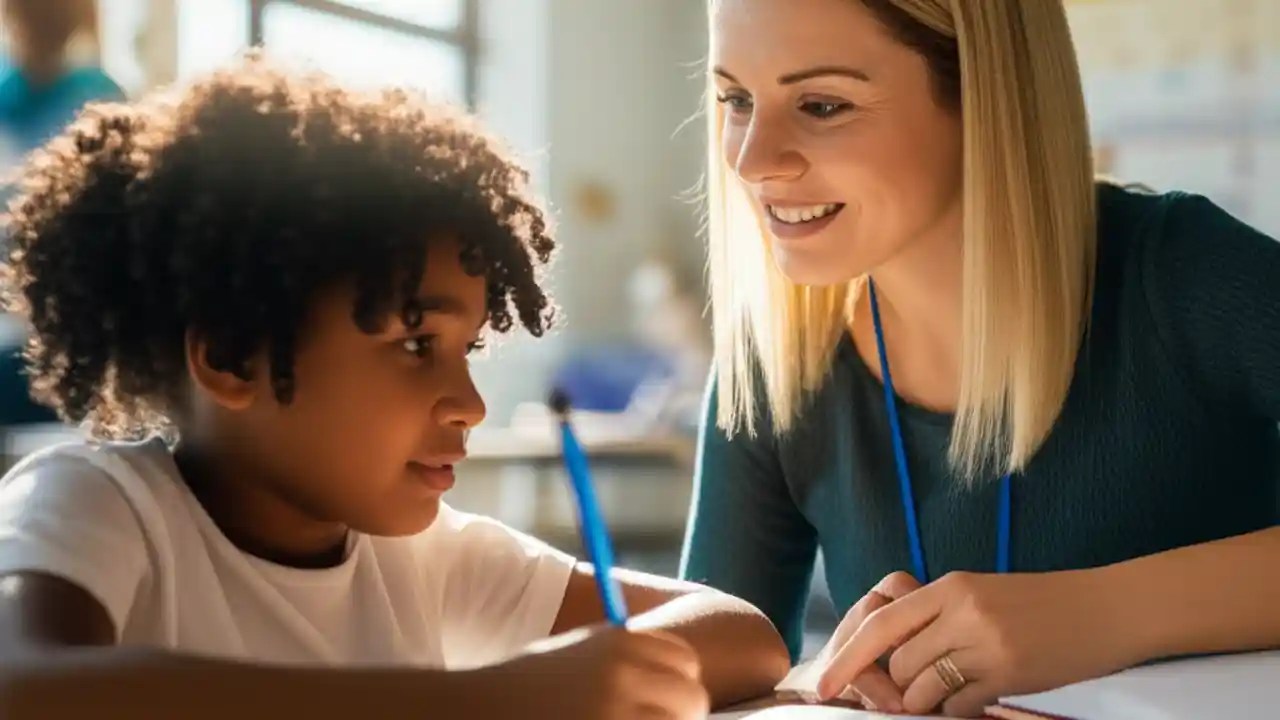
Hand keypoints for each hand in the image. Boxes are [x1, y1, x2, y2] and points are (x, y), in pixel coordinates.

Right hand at [496, 625, 709, 719]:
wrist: (474, 709)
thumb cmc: (524, 690)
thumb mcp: (576, 656)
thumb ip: (624, 662)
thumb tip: (686, 683)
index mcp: (620, 641)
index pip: (685, 660)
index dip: (677, 684)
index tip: (660, 702)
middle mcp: (625, 673)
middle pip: (691, 698)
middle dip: (677, 716)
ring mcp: (618, 713)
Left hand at [816, 570, 1131, 717]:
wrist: (1109, 608)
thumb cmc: (1044, 604)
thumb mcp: (983, 595)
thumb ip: (938, 617)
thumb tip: (890, 652)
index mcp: (949, 587)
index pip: (879, 623)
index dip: (846, 657)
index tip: (824, 683)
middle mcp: (961, 611)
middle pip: (897, 664)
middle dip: (896, 688)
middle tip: (911, 696)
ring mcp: (984, 643)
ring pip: (922, 690)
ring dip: (926, 703)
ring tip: (950, 696)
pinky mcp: (1008, 673)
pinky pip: (958, 707)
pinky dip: (957, 711)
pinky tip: (977, 701)